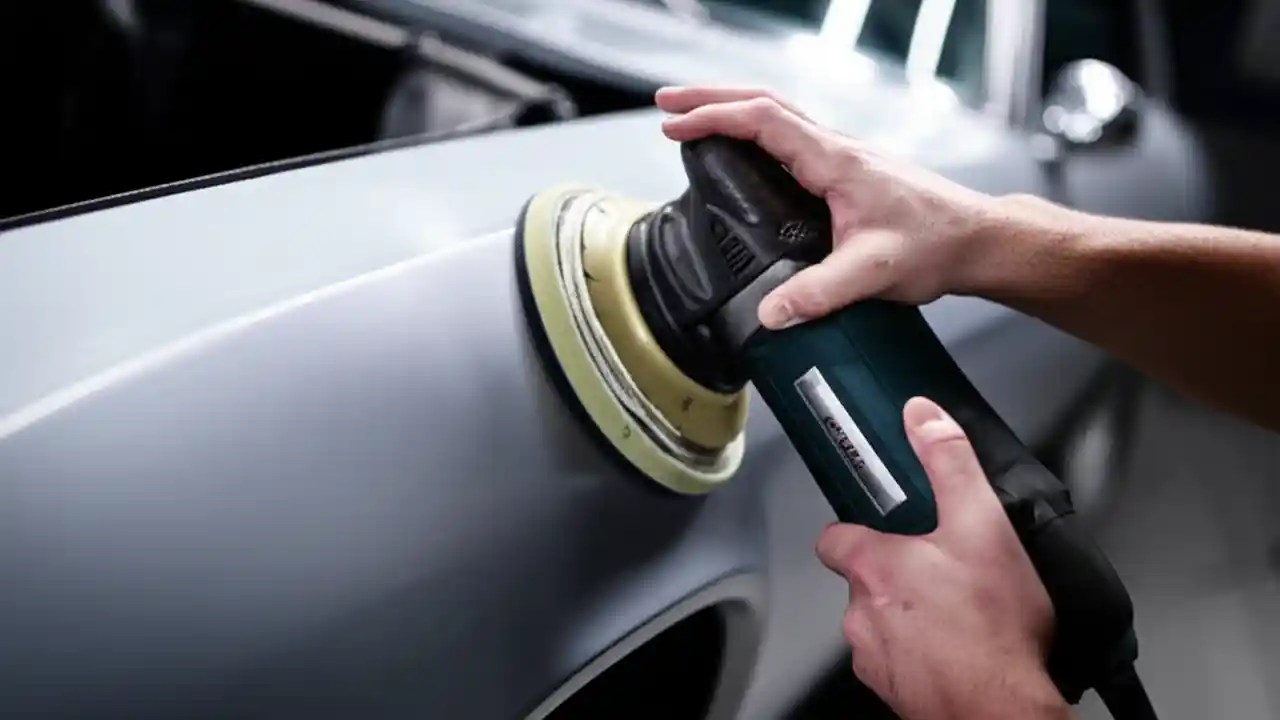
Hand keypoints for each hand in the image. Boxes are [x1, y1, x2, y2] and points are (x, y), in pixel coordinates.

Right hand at [655, 86, 998, 328]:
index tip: (676, 127)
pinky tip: (742, 150)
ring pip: (776, 115)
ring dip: (731, 109)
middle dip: (710, 98)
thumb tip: (769, 312)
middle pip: (763, 103)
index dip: (715, 118)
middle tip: (667, 106)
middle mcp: (836, 149)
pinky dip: (753, 131)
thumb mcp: (874, 272)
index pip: (764, 121)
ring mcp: (841, 157)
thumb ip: (819, 293)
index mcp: (836, 160)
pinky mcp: (844, 173)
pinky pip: (788, 137)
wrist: (976, 240)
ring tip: (691, 118)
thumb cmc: (937, 244)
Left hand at [816, 397, 1068, 719]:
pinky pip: (901, 663)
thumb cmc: (991, 628)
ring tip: (957, 613)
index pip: (834, 538)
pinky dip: (922, 656)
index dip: (855, 530)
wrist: (1000, 712)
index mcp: (871, 567)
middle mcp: (860, 615)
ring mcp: (875, 658)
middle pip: (862, 582)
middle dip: (894, 575)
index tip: (881, 526)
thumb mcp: (981, 525)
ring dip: (908, 617)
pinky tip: (960, 652)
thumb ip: (949, 465)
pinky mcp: (896, 693)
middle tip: (941, 571)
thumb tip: (922, 416)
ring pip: (880, 624)